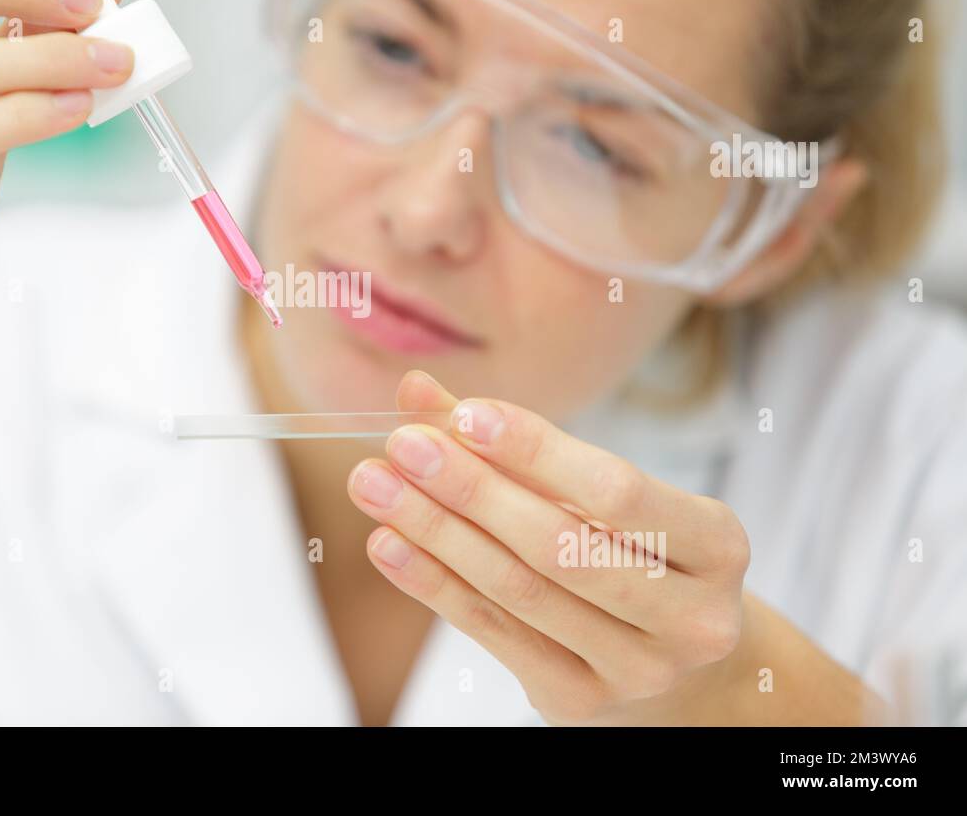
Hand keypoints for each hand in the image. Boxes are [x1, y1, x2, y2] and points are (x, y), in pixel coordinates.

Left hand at [346, 370, 751, 724]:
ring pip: (519, 591)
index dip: (536, 450)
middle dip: (470, 489)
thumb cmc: (635, 554)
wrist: (684, 669)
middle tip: (401, 445)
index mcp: (716, 545)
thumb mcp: (601, 496)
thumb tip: (417, 388)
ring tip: (374, 485)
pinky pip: (494, 633)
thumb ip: (514, 443)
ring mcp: (638, 669)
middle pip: (560, 546)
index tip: (464, 415)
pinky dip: (433, 584)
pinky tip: (388, 543)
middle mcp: (691, 616)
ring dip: (435, 532)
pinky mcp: (581, 701)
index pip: (616, 491)